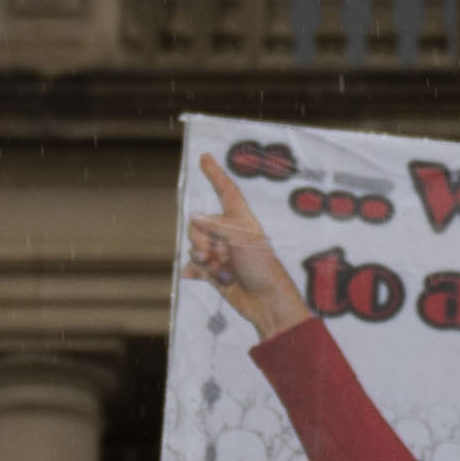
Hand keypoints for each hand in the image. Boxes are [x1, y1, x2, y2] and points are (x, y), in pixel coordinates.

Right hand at [184, 155, 313, 341]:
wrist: (266, 302)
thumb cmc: (262, 267)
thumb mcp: (243, 240)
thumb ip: (217, 226)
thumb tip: (193, 216)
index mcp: (240, 220)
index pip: (226, 191)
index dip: (215, 174)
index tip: (205, 158)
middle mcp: (229, 233)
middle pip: (199, 225)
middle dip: (201, 240)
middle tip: (216, 255)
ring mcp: (221, 253)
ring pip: (194, 246)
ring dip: (202, 259)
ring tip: (220, 270)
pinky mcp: (215, 273)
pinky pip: (194, 267)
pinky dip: (195, 271)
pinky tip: (197, 276)